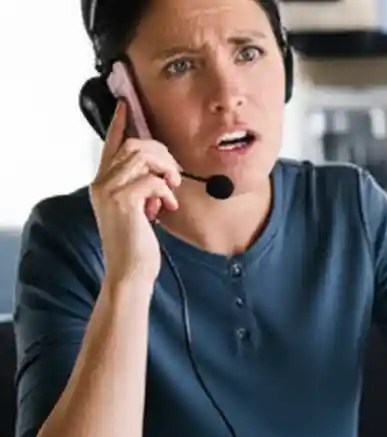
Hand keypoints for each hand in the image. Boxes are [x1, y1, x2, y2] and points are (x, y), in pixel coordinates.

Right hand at [88, 101, 181, 284]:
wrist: (131, 271)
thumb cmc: (138, 245)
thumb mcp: (139, 210)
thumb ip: (142, 189)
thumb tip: (162, 175)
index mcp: (104, 183)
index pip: (111, 145)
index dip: (119, 123)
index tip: (126, 104)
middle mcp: (101, 183)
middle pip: (133, 145)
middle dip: (160, 153)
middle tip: (174, 174)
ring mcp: (109, 191)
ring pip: (141, 156)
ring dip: (165, 170)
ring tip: (172, 190)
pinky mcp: (122, 201)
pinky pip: (151, 179)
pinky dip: (165, 191)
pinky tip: (167, 207)